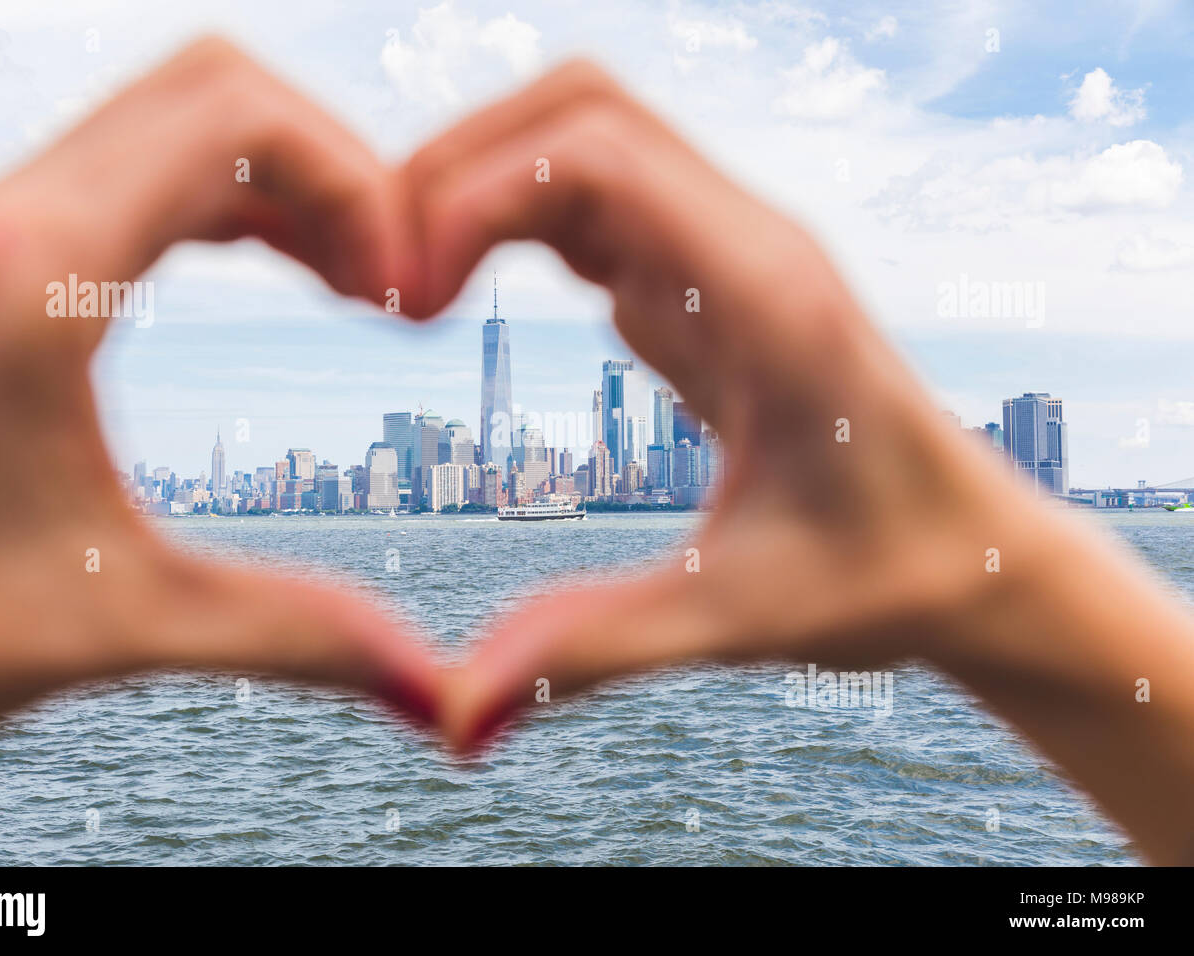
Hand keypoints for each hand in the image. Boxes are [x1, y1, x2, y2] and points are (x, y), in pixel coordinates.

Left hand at [0, 38, 441, 743]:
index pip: (241, 118)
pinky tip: (282, 282)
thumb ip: (294, 637)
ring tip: (353, 287)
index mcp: (44, 274)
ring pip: (181, 120)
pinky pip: (145, 172)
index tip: (399, 301)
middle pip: (221, 89)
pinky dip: (236, 202)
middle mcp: (14, 217)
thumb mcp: (119, 625)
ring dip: (288, 184)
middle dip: (337, 170)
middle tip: (387, 287)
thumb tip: (436, 693)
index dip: (358, 186)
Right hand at [400, 62, 1008, 745]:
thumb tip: (456, 717)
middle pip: (576, 107)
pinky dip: (508, 220)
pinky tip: (464, 299)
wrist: (967, 554)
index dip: (470, 199)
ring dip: (477, 184)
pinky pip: (591, 200)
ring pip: (578, 136)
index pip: (594, 156)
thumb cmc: (879, 579)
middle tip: (385, 279)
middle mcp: (745, 242)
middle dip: (455, 164)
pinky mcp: (703, 277)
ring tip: (410, 290)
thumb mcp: (734, 620)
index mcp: (764, 295)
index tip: (409, 306)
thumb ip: (592, 652)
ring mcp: (724, 249)